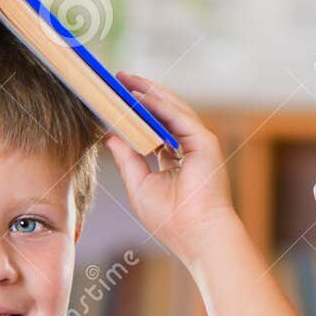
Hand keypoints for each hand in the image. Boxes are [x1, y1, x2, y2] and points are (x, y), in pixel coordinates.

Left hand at [105, 72, 236, 259]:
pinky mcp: (205, 142)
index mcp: (176, 162)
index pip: (155, 130)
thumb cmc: (171, 220)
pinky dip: (158, 103)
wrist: (196, 235)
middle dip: (141, 95)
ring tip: (124, 80)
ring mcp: (199, 144)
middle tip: (117, 80)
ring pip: (172, 109)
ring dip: (148, 92)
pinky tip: (138, 95)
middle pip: (163, 114)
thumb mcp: (139, 185)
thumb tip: (110, 137)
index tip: (116, 100)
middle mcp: (189, 149)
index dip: (136, 114)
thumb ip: (127, 159)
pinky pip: (178, 115)